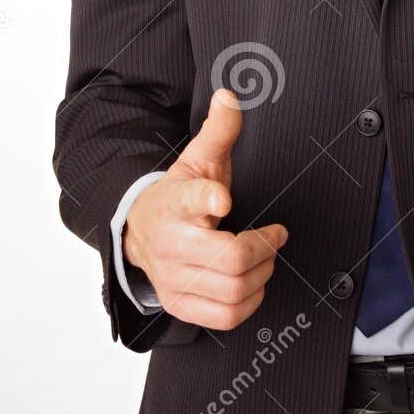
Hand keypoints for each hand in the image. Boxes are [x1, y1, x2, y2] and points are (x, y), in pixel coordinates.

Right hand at [123, 87, 287, 329]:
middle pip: (229, 257)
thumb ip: (218, 131)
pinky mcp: (179, 304)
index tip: (224, 199)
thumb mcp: (196, 160)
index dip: (208, 199)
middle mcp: (170, 243)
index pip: (190, 200)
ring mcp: (173, 278)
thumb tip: (229, 96)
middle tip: (275, 235)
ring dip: (262, 273)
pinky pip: (225, 317)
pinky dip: (249, 301)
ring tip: (265, 257)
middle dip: (264, 246)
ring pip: (233, 289)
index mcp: (175, 203)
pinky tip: (252, 281)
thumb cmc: (177, 197)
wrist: (138, 232)